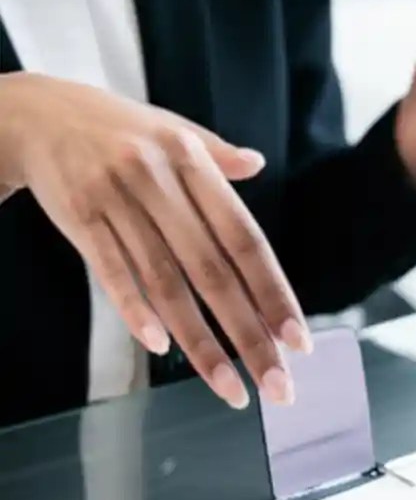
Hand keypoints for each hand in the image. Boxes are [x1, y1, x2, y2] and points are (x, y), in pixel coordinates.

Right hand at [0, 72, 307, 408]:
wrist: (33, 112)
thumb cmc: (116, 129)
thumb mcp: (172, 129)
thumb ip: (217, 156)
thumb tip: (257, 164)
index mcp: (192, 161)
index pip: (245, 239)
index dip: (274, 292)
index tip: (298, 340)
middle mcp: (158, 180)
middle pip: (213, 272)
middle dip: (249, 335)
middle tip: (276, 385)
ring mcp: (116, 199)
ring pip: (166, 284)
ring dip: (201, 343)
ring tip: (230, 387)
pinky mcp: (78, 217)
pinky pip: (111, 272)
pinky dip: (136, 311)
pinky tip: (161, 348)